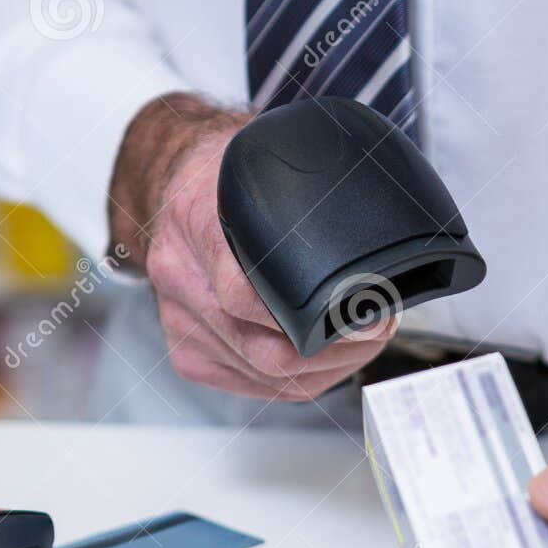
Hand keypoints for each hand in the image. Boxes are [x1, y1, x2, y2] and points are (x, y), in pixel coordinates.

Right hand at [108, 93, 394, 401]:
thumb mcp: (259, 161)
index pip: (243, 296)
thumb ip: (302, 188)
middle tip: (375, 332)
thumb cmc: (221, 175)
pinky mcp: (186, 352)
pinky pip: (251, 386)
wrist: (172, 186)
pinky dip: (296, 382)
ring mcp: (179, 321)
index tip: (364, 317)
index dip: (312, 318)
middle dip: (334, 352)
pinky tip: (322, 362)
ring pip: (262, 376)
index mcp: (194, 224)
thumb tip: (371, 214)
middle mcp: (180, 278)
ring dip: (324, 370)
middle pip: (260, 349)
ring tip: (359, 343)